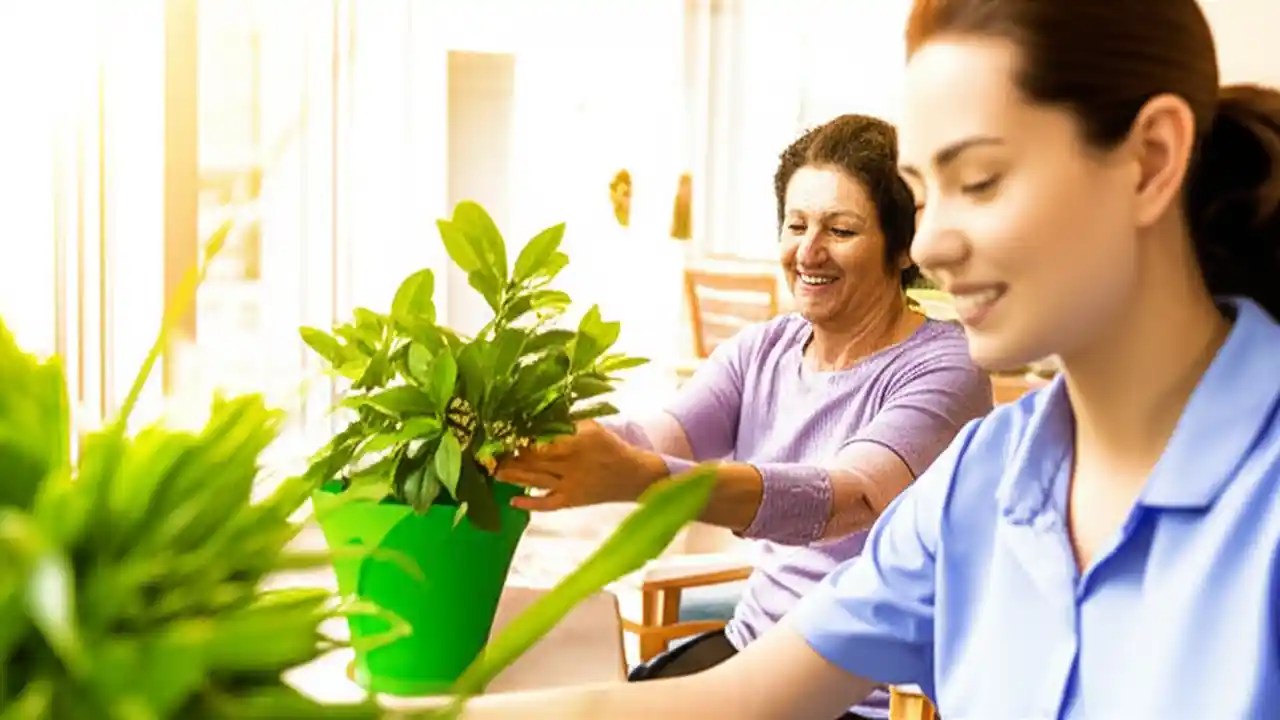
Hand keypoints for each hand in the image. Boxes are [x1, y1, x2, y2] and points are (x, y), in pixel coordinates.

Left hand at [495, 420, 665, 510]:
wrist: (634, 476)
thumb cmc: (611, 447)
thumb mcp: (592, 427)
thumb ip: (567, 422)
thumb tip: (537, 416)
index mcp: (577, 441)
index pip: (544, 441)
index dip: (521, 440)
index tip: (503, 435)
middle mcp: (571, 463)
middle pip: (535, 460)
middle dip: (511, 457)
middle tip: (489, 454)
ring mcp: (570, 484)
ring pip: (537, 479)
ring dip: (514, 476)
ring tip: (494, 471)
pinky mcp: (572, 500)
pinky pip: (549, 503)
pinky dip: (531, 503)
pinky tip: (513, 501)